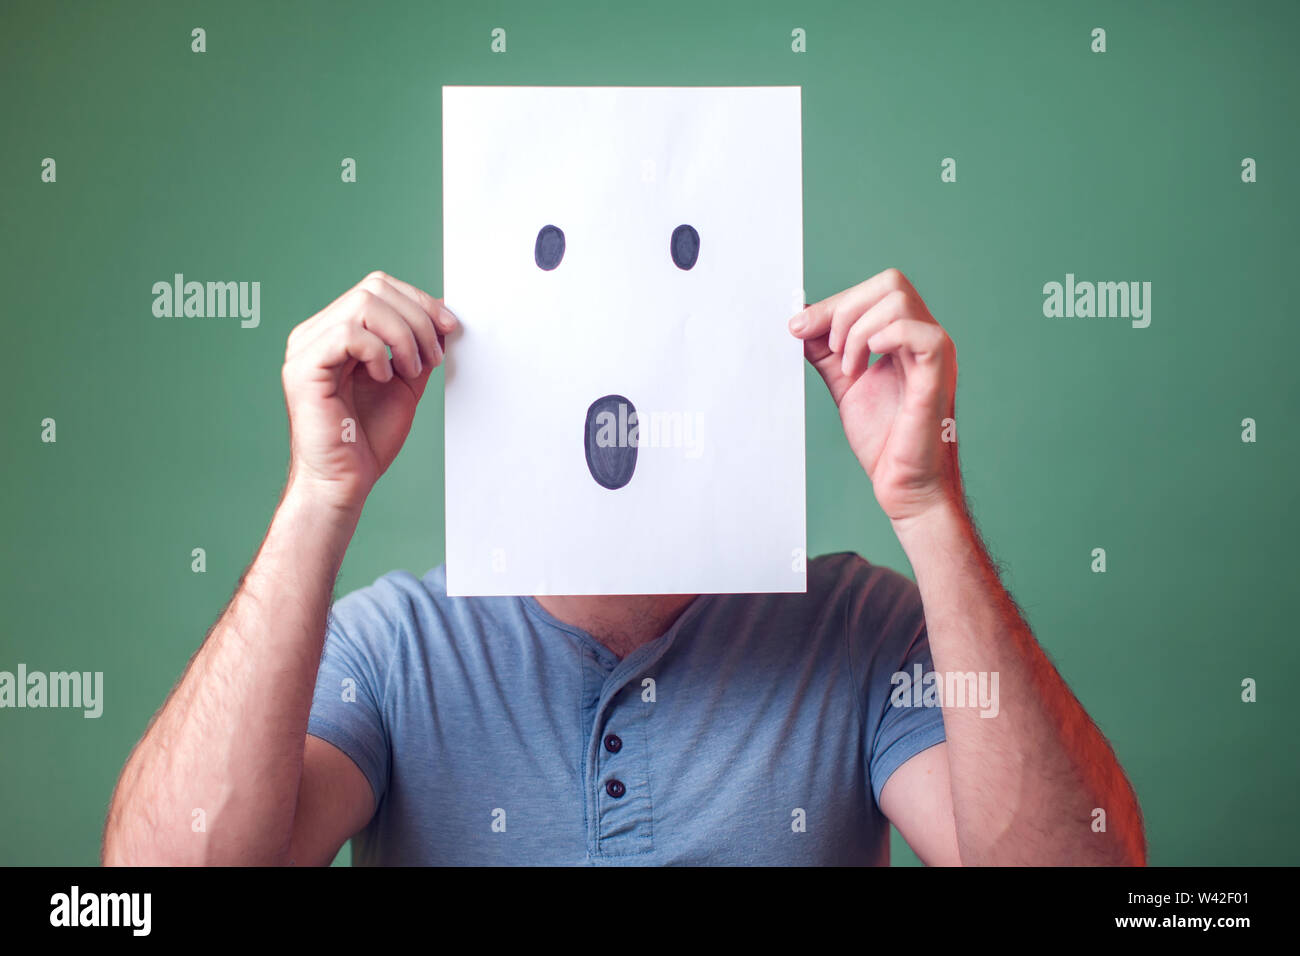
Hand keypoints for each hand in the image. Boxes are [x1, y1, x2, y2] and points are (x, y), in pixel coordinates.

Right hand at [281, 271, 457, 512]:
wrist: (345, 481)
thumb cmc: (368, 438)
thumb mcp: (406, 382)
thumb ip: (418, 347)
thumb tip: (442, 312)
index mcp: (337, 331)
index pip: (378, 288)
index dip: (420, 301)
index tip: (449, 328)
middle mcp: (316, 333)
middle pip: (374, 288)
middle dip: (417, 317)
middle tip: (432, 357)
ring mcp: (306, 349)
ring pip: (364, 305)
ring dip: (403, 336)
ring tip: (411, 371)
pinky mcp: (303, 369)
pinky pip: (348, 333)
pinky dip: (377, 352)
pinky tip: (383, 378)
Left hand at [788, 268, 960, 522]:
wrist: (901, 483)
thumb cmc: (883, 439)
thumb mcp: (845, 383)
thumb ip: (827, 351)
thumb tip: (802, 321)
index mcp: (905, 336)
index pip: (873, 291)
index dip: (832, 304)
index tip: (797, 328)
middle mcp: (924, 337)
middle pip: (890, 283)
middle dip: (845, 309)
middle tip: (832, 351)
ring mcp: (935, 354)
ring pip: (898, 302)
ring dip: (858, 331)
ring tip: (851, 369)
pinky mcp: (938, 376)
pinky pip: (921, 334)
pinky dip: (886, 339)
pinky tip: (868, 365)